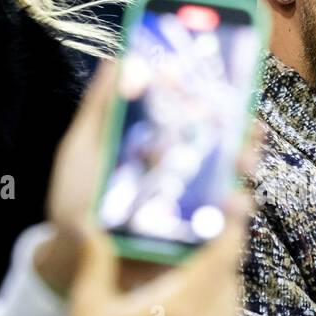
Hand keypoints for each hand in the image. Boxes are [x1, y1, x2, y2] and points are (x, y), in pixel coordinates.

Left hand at [35, 59, 263, 294]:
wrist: (69, 259)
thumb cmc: (75, 202)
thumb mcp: (83, 149)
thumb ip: (101, 108)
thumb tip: (119, 56)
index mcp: (160, 146)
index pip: (197, 116)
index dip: (218, 95)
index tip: (230, 75)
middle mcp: (183, 173)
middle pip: (225, 145)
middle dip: (242, 132)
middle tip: (246, 124)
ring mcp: (191, 207)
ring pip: (232, 180)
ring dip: (243, 167)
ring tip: (242, 161)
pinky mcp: (194, 241)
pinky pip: (226, 225)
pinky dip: (234, 212)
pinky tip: (234, 202)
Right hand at [62, 197, 250, 315]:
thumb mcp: (89, 306)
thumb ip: (97, 260)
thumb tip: (92, 222)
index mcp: (178, 307)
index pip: (220, 257)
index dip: (232, 227)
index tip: (238, 204)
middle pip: (231, 281)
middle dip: (227, 254)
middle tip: (215, 232)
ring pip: (231, 310)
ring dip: (225, 285)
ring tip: (205, 268)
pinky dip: (216, 314)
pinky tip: (192, 310)